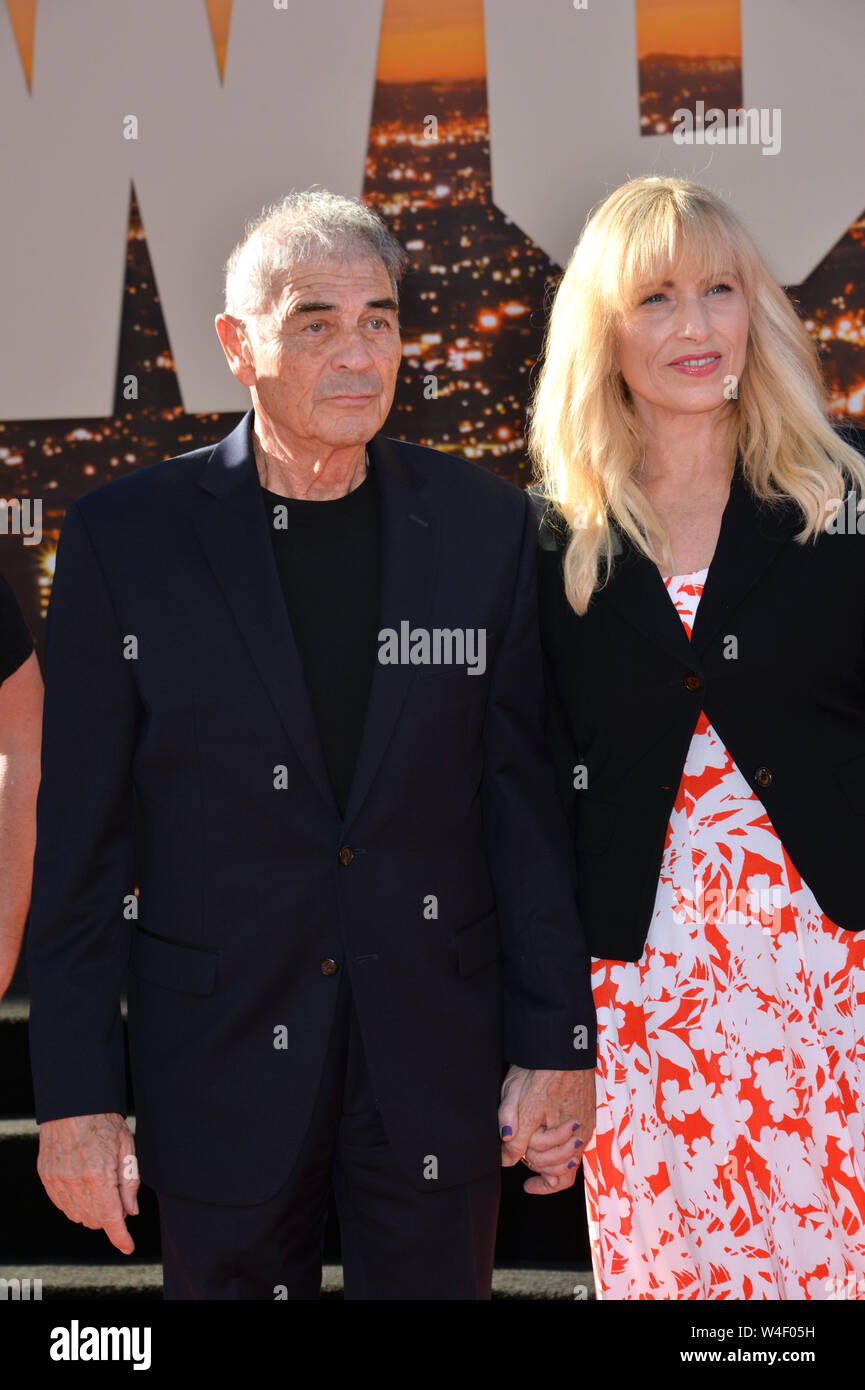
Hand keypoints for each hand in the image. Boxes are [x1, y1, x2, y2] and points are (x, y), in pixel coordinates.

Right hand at [37, 1112, 138, 1253]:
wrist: (73, 1103)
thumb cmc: (104, 1121)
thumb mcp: (126, 1147)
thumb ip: (130, 1183)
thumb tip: (131, 1212)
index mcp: (99, 1175)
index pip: (111, 1218)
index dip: (120, 1237)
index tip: (128, 1247)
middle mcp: (75, 1182)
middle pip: (95, 1220)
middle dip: (110, 1216)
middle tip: (117, 1194)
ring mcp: (58, 1181)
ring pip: (77, 1216)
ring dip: (92, 1211)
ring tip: (100, 1185)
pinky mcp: (47, 1177)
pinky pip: (62, 1204)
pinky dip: (75, 1203)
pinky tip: (83, 1186)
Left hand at [499, 1066, 594, 1194]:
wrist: (565, 1048)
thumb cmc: (538, 1067)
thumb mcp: (515, 1089)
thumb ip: (508, 1119)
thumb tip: (504, 1155)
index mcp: (543, 1118)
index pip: (527, 1153)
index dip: (512, 1155)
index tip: (506, 1156)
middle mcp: (566, 1128)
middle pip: (548, 1163)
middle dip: (534, 1163)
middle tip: (522, 1156)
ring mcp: (581, 1129)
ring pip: (567, 1166)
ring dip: (550, 1167)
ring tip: (536, 1163)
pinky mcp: (589, 1125)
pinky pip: (578, 1156)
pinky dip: (565, 1163)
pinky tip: (554, 1162)